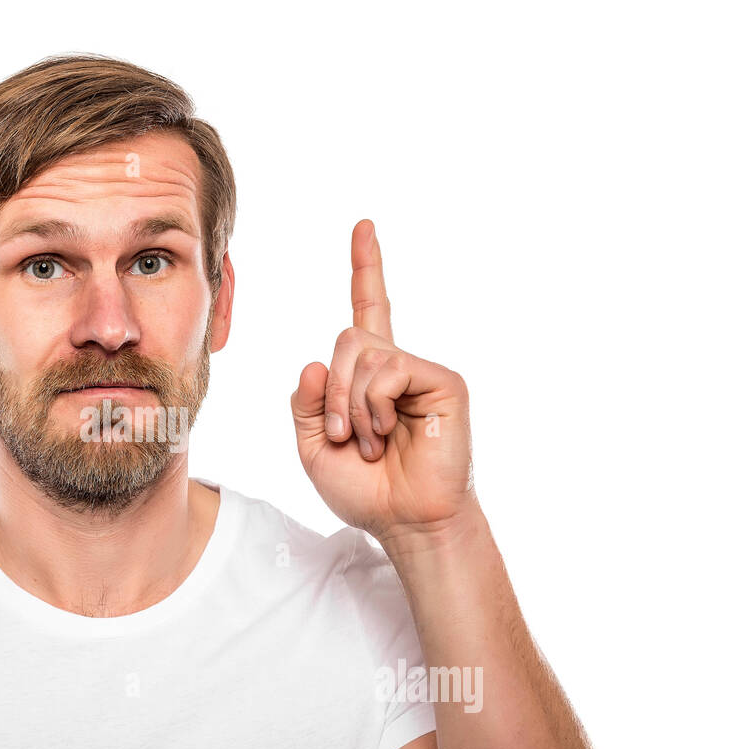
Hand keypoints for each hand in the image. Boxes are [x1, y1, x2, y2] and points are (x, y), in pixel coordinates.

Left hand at [290, 219, 477, 543]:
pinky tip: (387, 431)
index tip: (365, 227)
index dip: (366, 269)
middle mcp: (397, 366)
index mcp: (369, 376)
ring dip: (350, 404)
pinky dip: (373, 404)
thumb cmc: (365, 489)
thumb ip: (303, 403)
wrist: (405, 521)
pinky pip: (389, 369)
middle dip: (331, 391)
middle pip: (346, 339)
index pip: (367, 311)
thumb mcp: (312, 447)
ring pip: (363, 353)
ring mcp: (421, 371)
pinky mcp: (443, 381)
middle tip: (341, 434)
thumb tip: (315, 362)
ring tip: (369, 440)